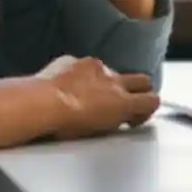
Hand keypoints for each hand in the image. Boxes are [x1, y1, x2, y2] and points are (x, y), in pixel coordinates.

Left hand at [44, 57, 159, 138]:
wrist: (40, 103)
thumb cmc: (65, 125)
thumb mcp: (98, 131)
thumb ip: (115, 120)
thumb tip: (118, 118)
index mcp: (123, 102)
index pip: (152, 100)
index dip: (146, 109)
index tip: (134, 118)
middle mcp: (114, 81)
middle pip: (143, 80)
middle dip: (138, 90)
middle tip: (123, 103)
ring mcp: (96, 67)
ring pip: (112, 72)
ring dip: (106, 83)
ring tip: (86, 97)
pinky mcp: (76, 60)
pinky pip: (85, 67)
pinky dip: (81, 76)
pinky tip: (67, 87)